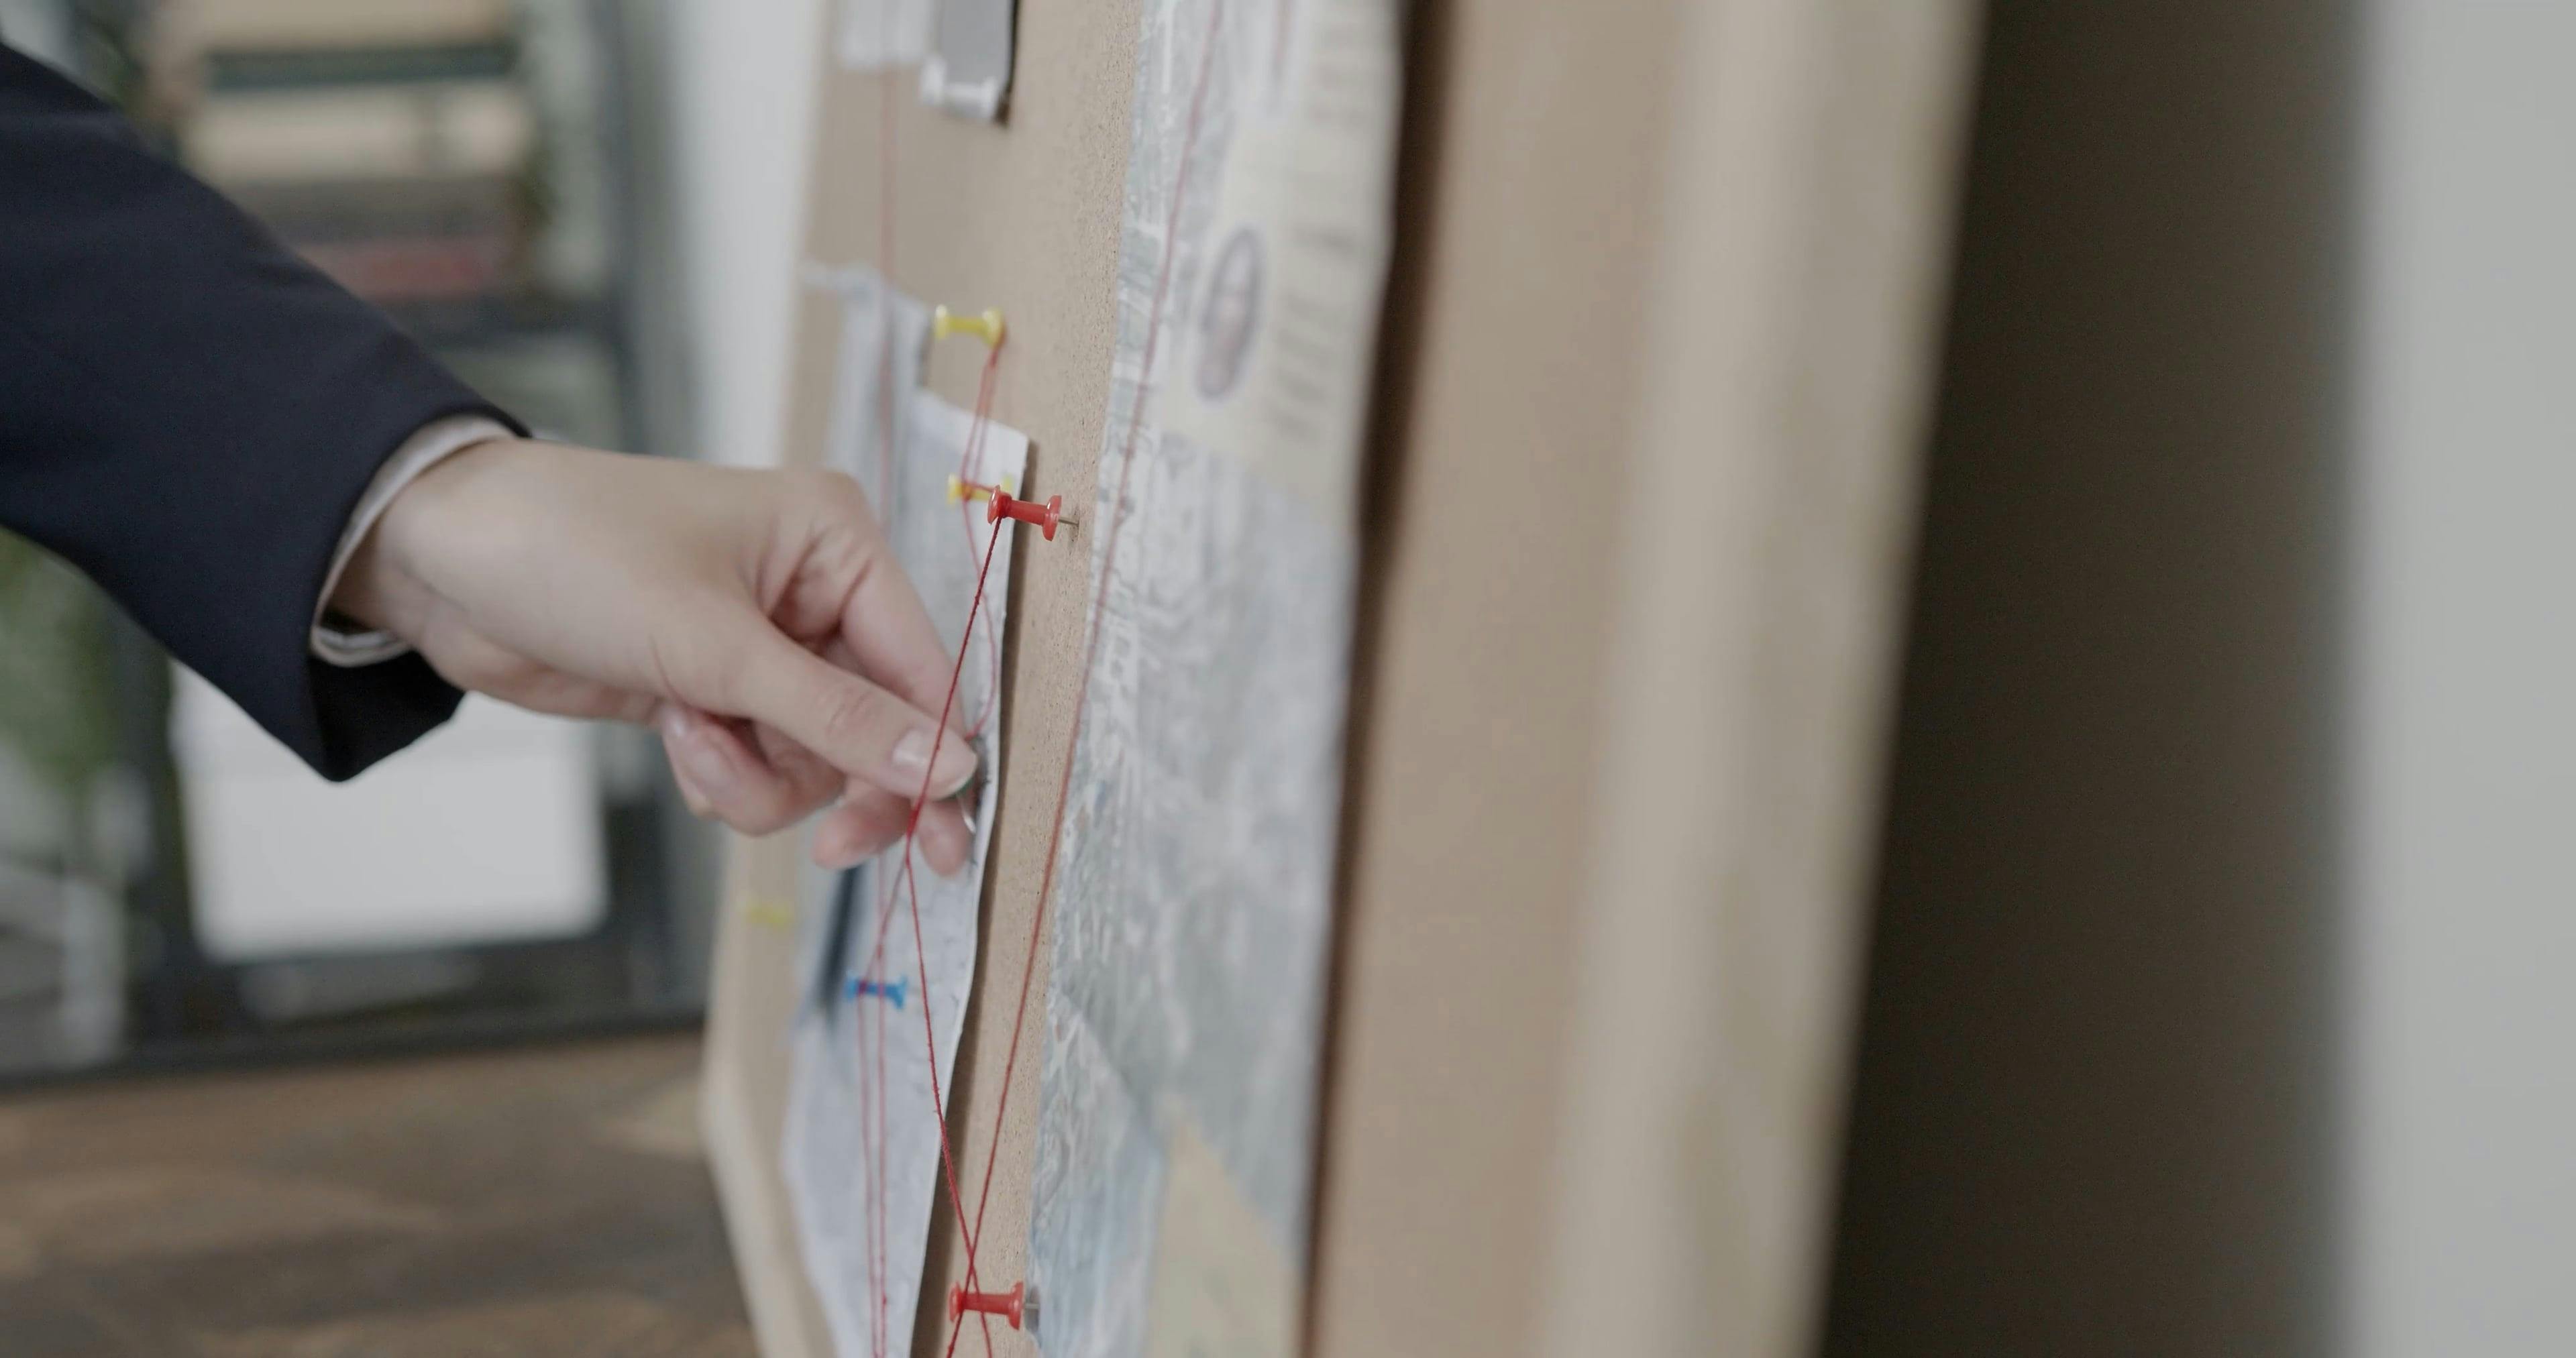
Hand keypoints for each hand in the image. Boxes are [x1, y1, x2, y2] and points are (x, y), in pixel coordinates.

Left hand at [331, 437, 977, 873]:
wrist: (441, 562)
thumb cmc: (574, 554)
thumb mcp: (715, 645)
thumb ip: (838, 716)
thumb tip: (950, 767)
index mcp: (837, 542)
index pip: (924, 665)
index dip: (936, 755)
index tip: (945, 843)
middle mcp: (815, 592)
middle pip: (877, 728)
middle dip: (836, 779)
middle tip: (830, 846)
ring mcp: (764, 646)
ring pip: (813, 762)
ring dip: (753, 774)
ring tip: (688, 734)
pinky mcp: (715, 691)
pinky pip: (758, 767)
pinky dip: (720, 773)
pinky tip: (671, 732)